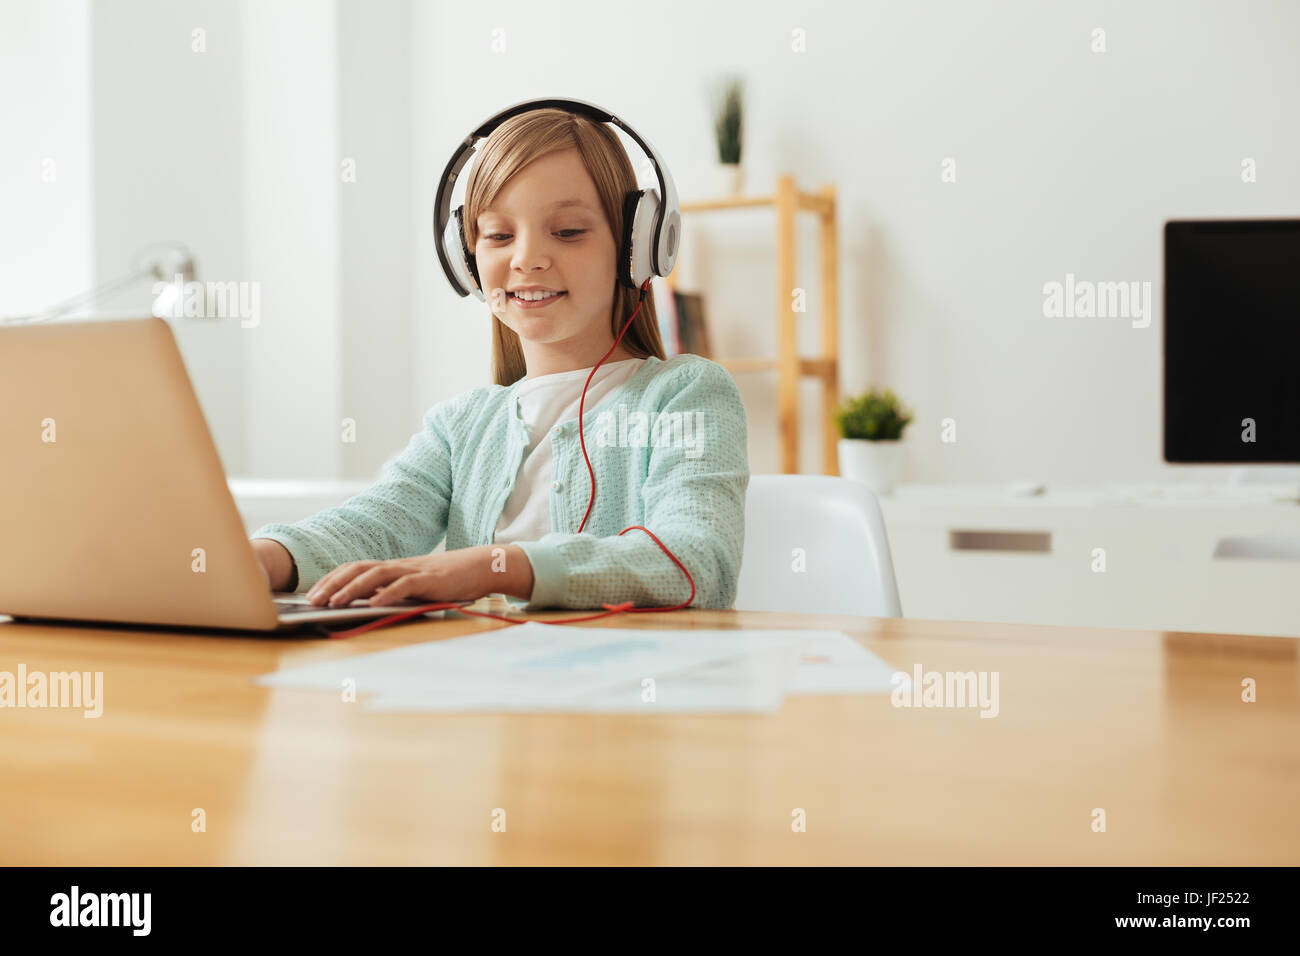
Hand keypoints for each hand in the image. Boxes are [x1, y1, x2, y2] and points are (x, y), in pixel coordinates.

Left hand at [306, 545, 533, 606]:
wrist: (480, 567)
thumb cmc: (447, 580)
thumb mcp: (415, 586)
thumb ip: (393, 592)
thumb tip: (367, 604)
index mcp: (393, 567)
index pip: (354, 568)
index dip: (331, 579)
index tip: (312, 593)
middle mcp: (398, 565)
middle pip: (357, 568)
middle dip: (332, 583)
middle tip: (312, 600)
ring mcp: (413, 570)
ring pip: (375, 575)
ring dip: (351, 588)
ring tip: (334, 603)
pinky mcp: (429, 580)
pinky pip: (403, 585)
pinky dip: (386, 594)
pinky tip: (372, 604)